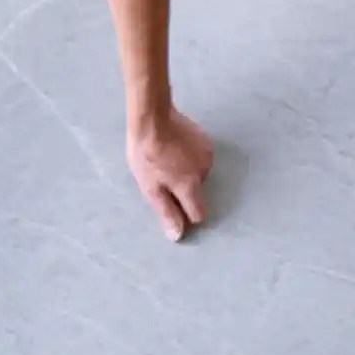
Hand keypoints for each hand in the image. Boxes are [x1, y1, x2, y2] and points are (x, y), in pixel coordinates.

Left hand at [127, 109, 213, 241]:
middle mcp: (204, 173)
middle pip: (197, 193)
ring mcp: (207, 155)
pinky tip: (176, 148)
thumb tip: (178, 235)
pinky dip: (190, 158)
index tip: (175, 206)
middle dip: (184, 190)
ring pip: (199, 174)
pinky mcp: (206, 141)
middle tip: (163, 176)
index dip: (187, 214)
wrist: (152, 119)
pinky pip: (201, 158)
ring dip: (187, 172)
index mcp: (190, 186)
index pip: (199, 213)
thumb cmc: (146, 155)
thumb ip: (167, 212)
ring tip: (167, 159)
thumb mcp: (150, 188)